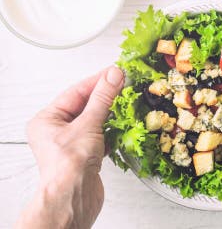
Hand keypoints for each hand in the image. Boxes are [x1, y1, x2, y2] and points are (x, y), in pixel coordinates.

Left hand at [16, 66, 124, 228]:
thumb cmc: (69, 164)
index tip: (116, 71)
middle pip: (85, 105)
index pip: (76, 92)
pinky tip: (123, 124)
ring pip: (94, 120)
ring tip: (127, 101)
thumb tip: (113, 75)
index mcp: (47, 120)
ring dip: (111, 112)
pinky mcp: (85, 155)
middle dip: (106, 96)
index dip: (98, 80)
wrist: (74, 197)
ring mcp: (71, 143)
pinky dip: (112, 129)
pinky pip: (101, 134)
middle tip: (125, 83)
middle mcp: (56, 130)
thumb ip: (103, 98)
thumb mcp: (88, 123)